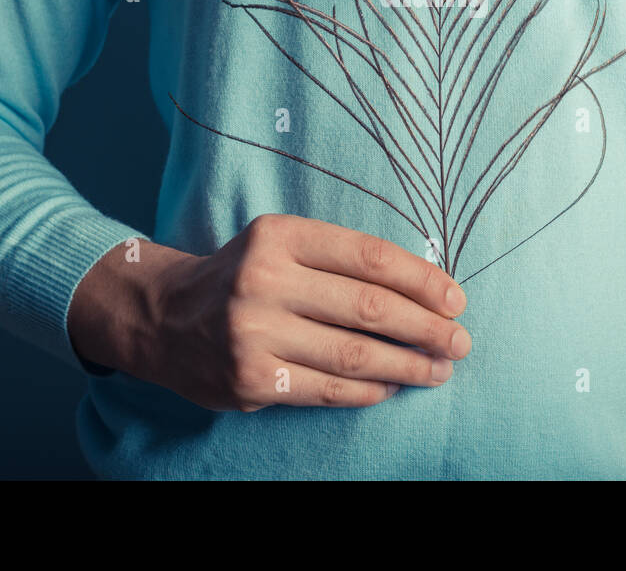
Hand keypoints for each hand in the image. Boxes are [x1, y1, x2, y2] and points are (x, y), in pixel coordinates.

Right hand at [68, 213, 470, 411]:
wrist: (165, 316)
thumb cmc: (245, 275)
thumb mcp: (282, 244)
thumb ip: (341, 259)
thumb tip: (426, 289)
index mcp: (280, 236)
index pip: (368, 257)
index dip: (422, 279)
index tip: (456, 299)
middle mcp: (264, 281)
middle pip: (368, 307)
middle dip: (426, 327)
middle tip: (460, 341)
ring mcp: (254, 333)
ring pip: (353, 354)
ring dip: (407, 365)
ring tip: (438, 369)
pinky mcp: (249, 380)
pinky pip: (326, 389)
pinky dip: (368, 390)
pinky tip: (391, 386)